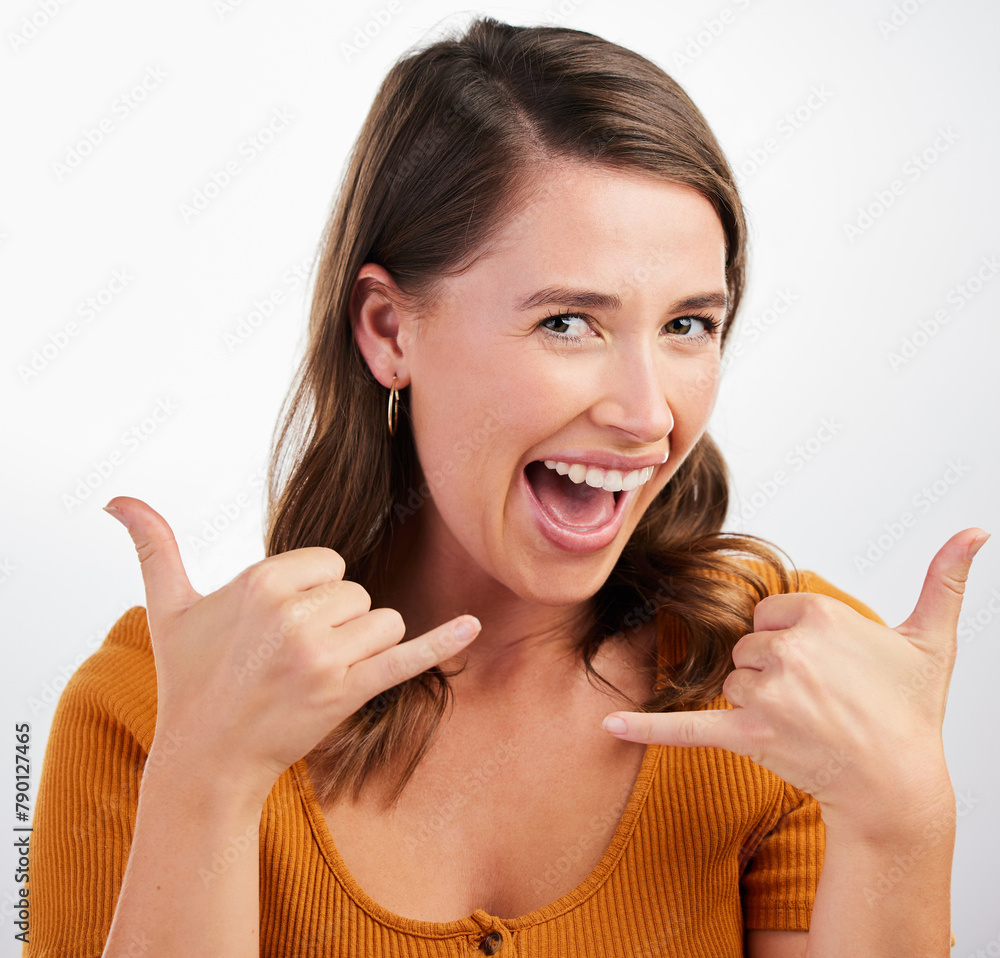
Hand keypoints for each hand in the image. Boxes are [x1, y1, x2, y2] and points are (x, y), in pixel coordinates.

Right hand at [103, 495, 481, 805]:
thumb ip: (153, 546)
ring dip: (360, 647)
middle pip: (357, 593)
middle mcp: (294, 613)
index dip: (313, 593)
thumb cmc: (189, 679)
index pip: (329, 562)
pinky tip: (473, 624)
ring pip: (382, 622)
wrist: (205, 758)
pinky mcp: (348, 691)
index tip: (282, 625)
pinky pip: (407, 658)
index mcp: (262, 581)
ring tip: (315, 674)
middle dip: (336, 622)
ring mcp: (323, 655)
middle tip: (292, 657)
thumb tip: (116, 499)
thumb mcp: (168, 608)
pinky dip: (442, 641)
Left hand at [602, 528, 988, 826]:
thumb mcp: (931, 641)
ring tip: (801, 722)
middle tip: (817, 700)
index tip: (825, 668)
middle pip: (746, 646)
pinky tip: (610, 723)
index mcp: (817, 614)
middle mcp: (787, 648)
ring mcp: (765, 692)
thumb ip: (945, 580)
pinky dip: (647, 727)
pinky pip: (685, 725)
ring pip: (730, 680)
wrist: (899, 785)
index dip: (792, 640)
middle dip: (772, 670)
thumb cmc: (911, 713)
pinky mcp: (746, 734)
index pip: (770, 613)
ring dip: (754, 701)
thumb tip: (976, 532)